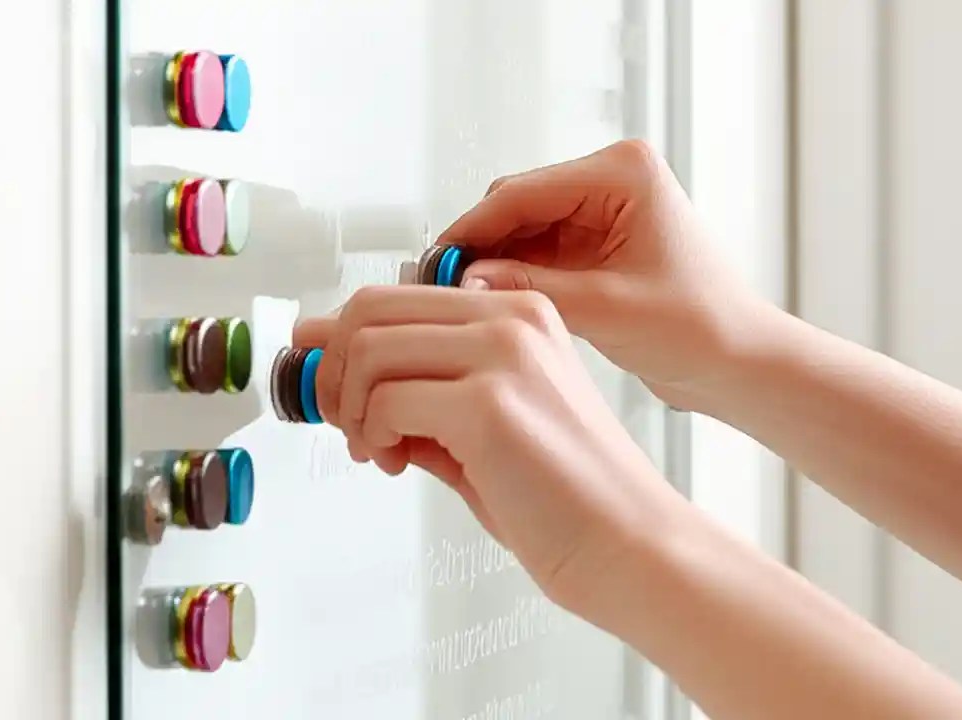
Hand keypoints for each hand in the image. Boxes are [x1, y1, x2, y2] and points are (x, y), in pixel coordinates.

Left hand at [292, 285, 686, 609]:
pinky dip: (372, 437)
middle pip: (371, 309)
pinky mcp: (489, 404)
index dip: (344, 343)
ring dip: (353, 408)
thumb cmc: (565, 495)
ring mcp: (503, 355)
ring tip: (380, 451)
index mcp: (518, 313)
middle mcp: (512, 319)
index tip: (334, 389)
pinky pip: (386, 401)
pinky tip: (400, 464)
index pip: (395, 296)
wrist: (630, 545)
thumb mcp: (482, 423)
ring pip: (369, 350)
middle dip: (336, 370)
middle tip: (347, 424)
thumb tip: (331, 367)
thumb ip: (417, 389)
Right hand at [438, 138, 764, 411]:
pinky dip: (513, 276)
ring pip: (521, 230)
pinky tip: (489, 303)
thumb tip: (469, 278)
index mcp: (624, 173)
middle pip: (517, 206)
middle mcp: (611, 181)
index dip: (473, 229)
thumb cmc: (704, 327)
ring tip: (457, 301)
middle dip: (479, 246)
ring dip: (493, 263)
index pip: (524, 192)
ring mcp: (602, 211)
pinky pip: (537, 252)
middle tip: (439, 287)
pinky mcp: (595, 244)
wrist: (738, 363)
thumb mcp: (610, 308)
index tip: (436, 263)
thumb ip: (535, 288)